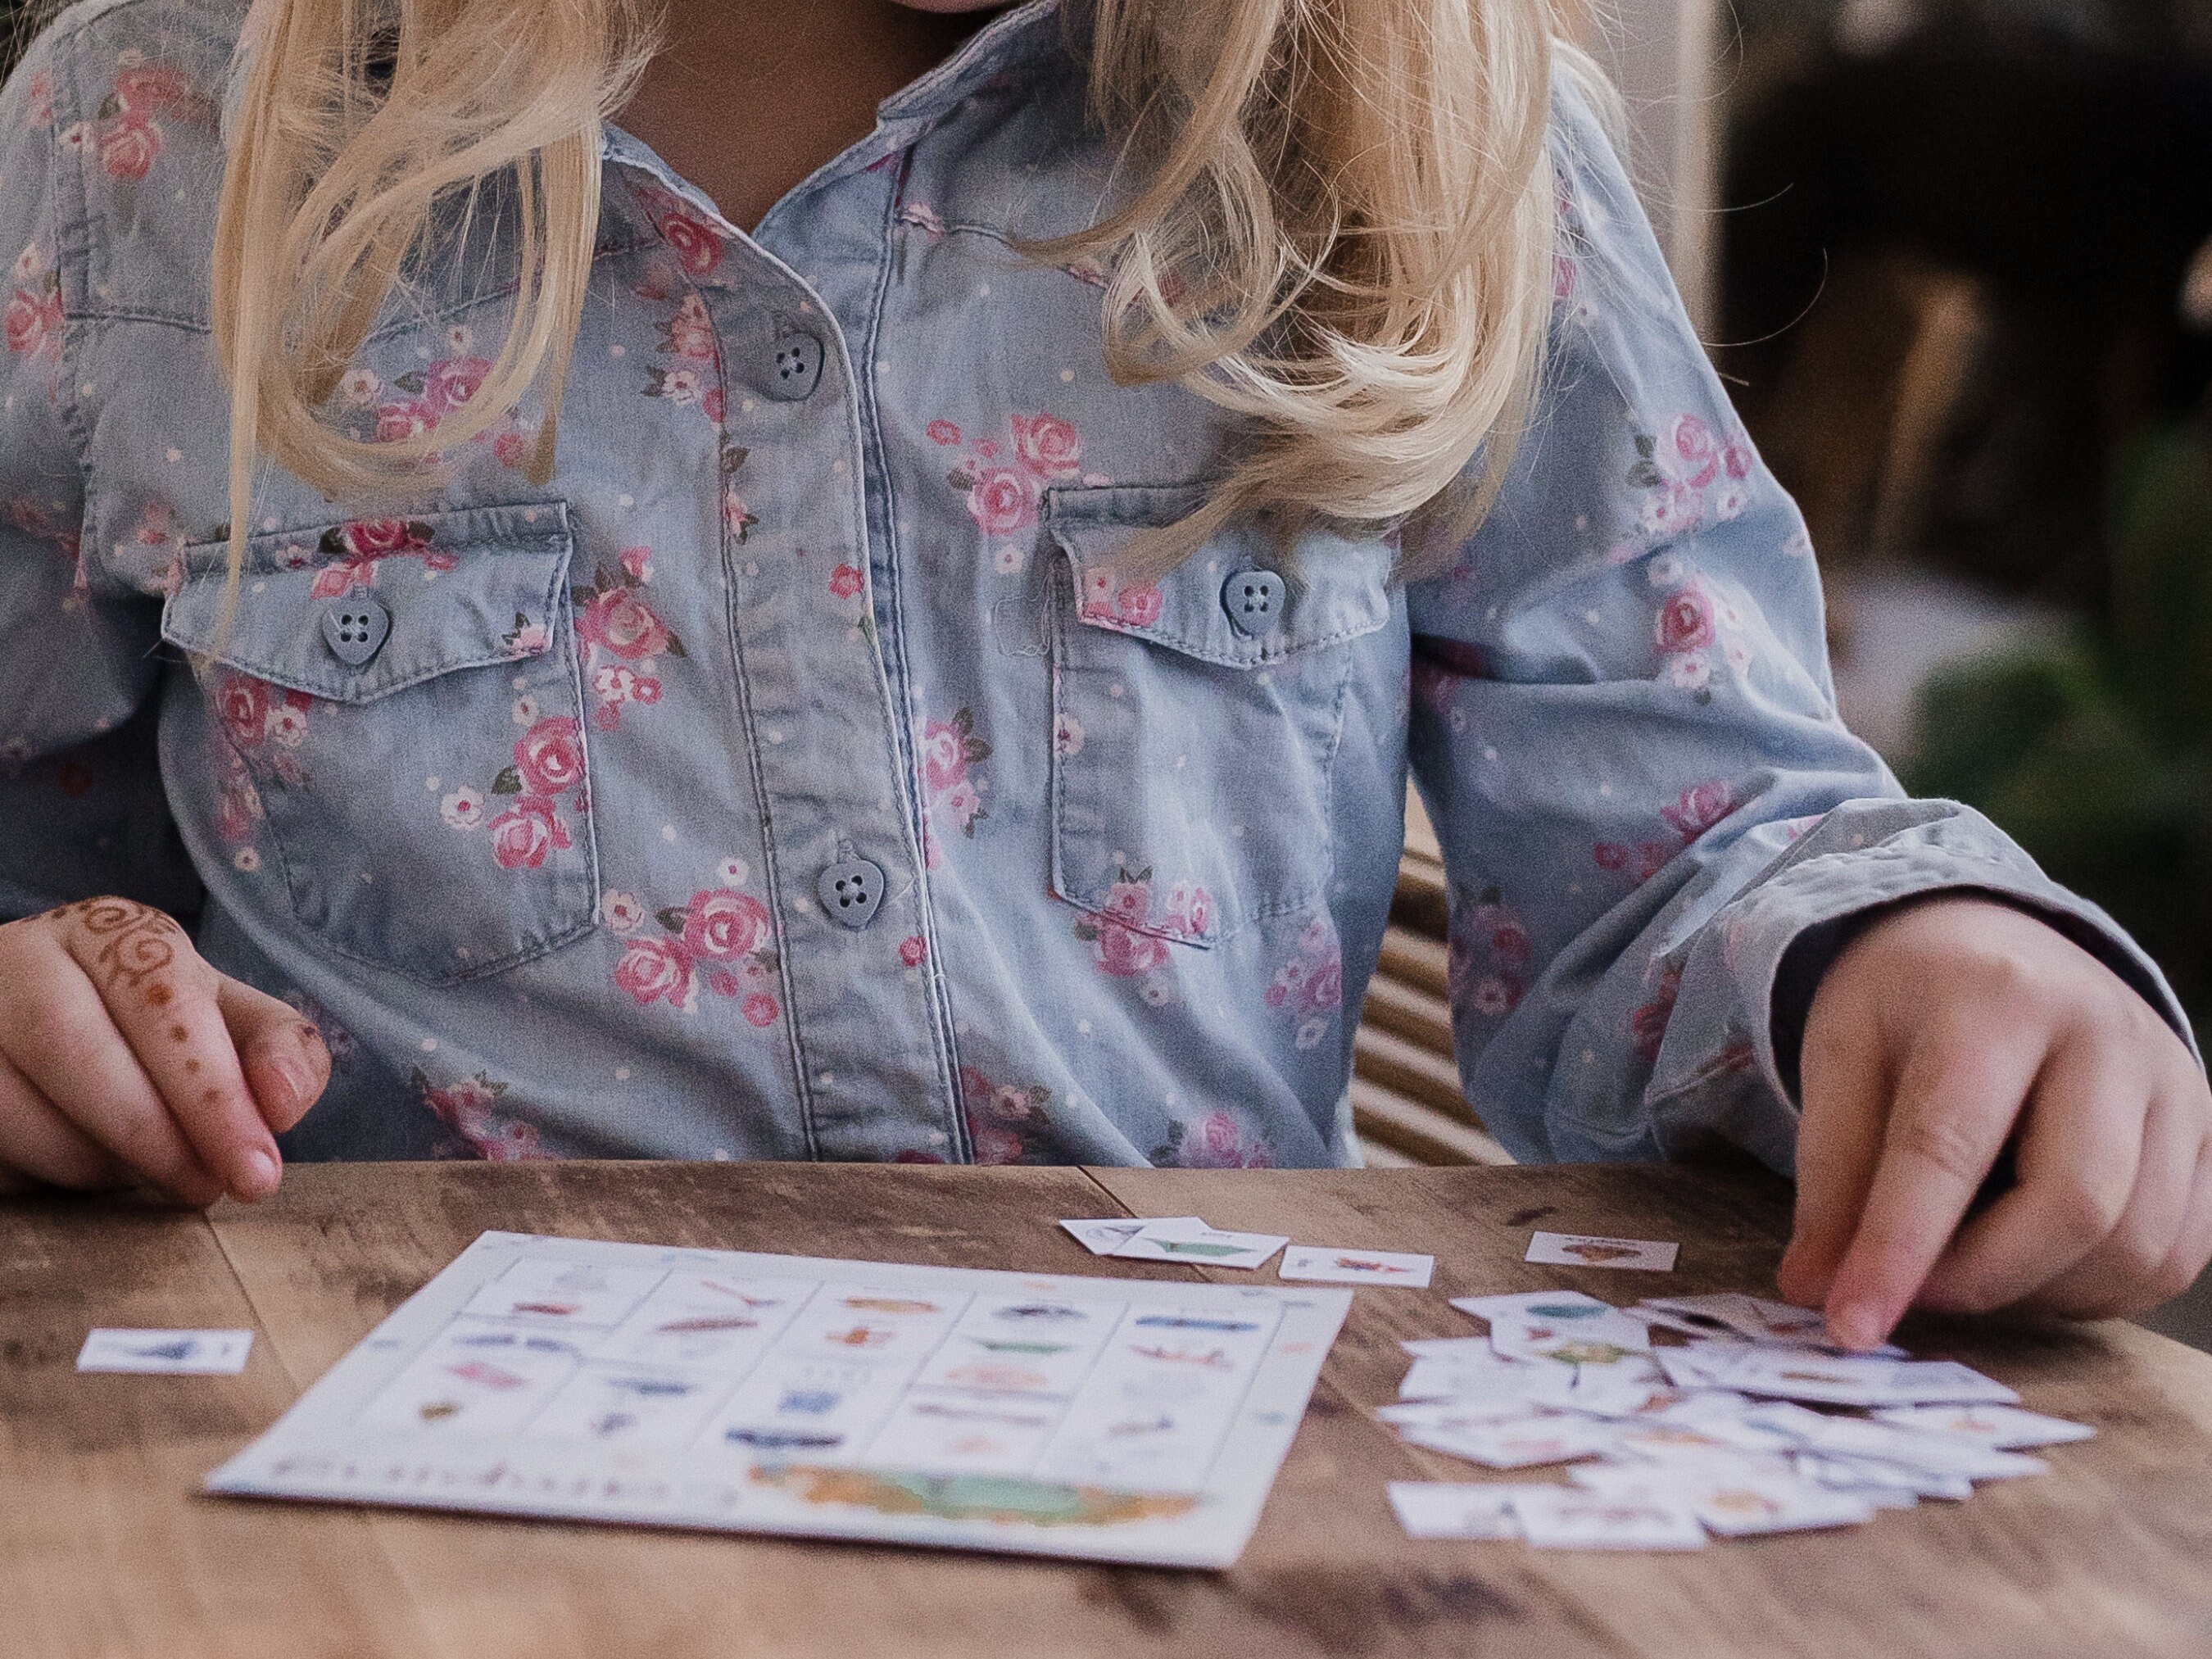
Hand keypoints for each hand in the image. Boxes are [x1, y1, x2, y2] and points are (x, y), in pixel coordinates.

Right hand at [0, 898, 329, 1204]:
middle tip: (206, 1188)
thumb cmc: (149, 1030)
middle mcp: (23, 958)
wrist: (36, 1032)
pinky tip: (70, 1171)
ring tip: (138, 1174)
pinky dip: (35, 1176)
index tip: (255, 1170)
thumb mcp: (225, 1022)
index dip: (215, 1095)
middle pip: (79, 1050)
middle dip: (156, 1137)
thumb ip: (278, 1047)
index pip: (164, 1002)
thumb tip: (283, 1103)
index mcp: (112, 934)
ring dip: (92, 1163)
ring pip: (14, 1108)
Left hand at [1779, 895, 2211, 1347]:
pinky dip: (2095, 1290)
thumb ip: (1831, 1173)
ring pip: (2133, 1246)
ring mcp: (2176, 1083)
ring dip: (2036, 1292)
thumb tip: (1813, 1289)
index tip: (1848, 1328)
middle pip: (2072, 1208)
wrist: (1995, 941)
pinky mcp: (2209, 1131)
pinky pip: (2173, 1256)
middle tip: (1907, 1296)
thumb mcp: (1841, 1053)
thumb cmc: (1907, 1001)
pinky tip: (2029, 1264)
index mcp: (1996, 999)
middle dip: (1979, 1281)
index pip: (1946, 1148)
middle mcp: (2107, 1034)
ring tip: (1961, 1267)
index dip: (1895, 1251)